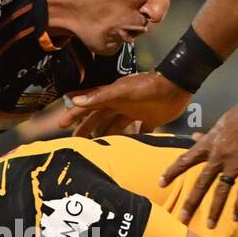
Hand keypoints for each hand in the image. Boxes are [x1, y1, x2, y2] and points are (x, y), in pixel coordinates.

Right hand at [58, 72, 192, 138]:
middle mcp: (120, 104)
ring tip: (97, 147)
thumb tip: (76, 101)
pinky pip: (138, 131)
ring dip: (106, 135)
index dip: (75, 113)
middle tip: (76, 141)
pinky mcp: (149, 119)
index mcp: (112, 97)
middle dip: (86, 128)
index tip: (61, 124)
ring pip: (115, 125)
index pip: (88, 105)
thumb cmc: (148, 88)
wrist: (176, 87)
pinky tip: (127, 148)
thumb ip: (100, 97)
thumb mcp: (122, 92)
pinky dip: (132, 139)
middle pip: (99, 118)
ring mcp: (134, 111)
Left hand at [160, 98, 237, 227]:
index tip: (161, 183)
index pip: (185, 161)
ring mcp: (235, 166)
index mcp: (209, 145)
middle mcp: (218, 158)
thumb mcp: (220, 123)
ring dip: (215, 210)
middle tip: (182, 219)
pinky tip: (235, 217)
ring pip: (221, 192)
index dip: (172, 172)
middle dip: (191, 202)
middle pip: (201, 184)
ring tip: (210, 225)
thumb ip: (208, 135)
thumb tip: (195, 137)